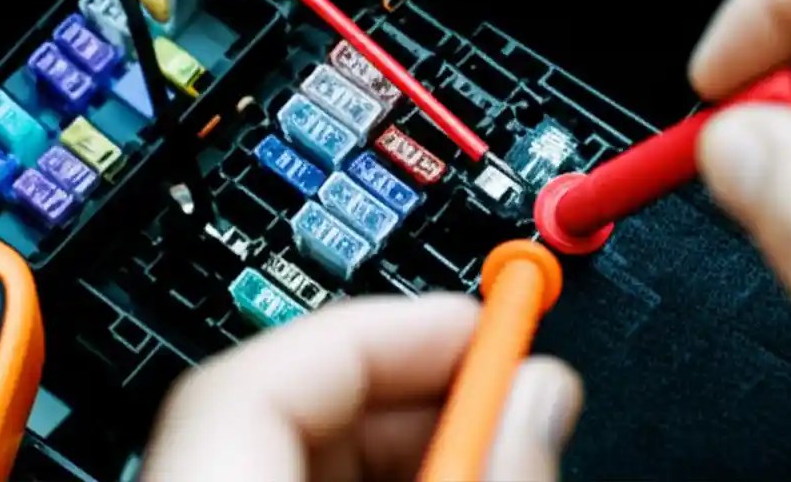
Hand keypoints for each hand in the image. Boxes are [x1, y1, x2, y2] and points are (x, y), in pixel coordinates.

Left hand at [140, 294, 581, 480]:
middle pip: (281, 404)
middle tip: (503, 393)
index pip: (254, 381)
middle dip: (410, 385)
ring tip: (489, 451)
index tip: (480, 324)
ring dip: (404, 441)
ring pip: (292, 453)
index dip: (379, 333)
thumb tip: (536, 397)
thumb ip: (482, 480)